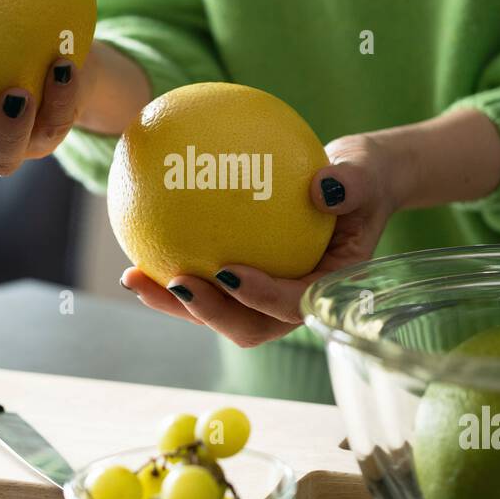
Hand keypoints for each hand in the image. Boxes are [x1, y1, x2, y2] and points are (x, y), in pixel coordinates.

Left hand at [121, 133, 400, 347]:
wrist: (354, 185)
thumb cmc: (362, 179)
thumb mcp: (365, 174)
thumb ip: (352, 183)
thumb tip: (324, 187)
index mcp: (328, 289)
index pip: (295, 304)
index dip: (262, 297)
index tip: (230, 272)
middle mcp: (294, 302)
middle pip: (249, 325)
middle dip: (208, 312)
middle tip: (174, 282)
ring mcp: (265, 295)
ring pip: (218, 312)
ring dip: (176, 302)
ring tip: (134, 277)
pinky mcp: (243, 281)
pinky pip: (205, 282)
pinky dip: (171, 272)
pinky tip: (136, 250)